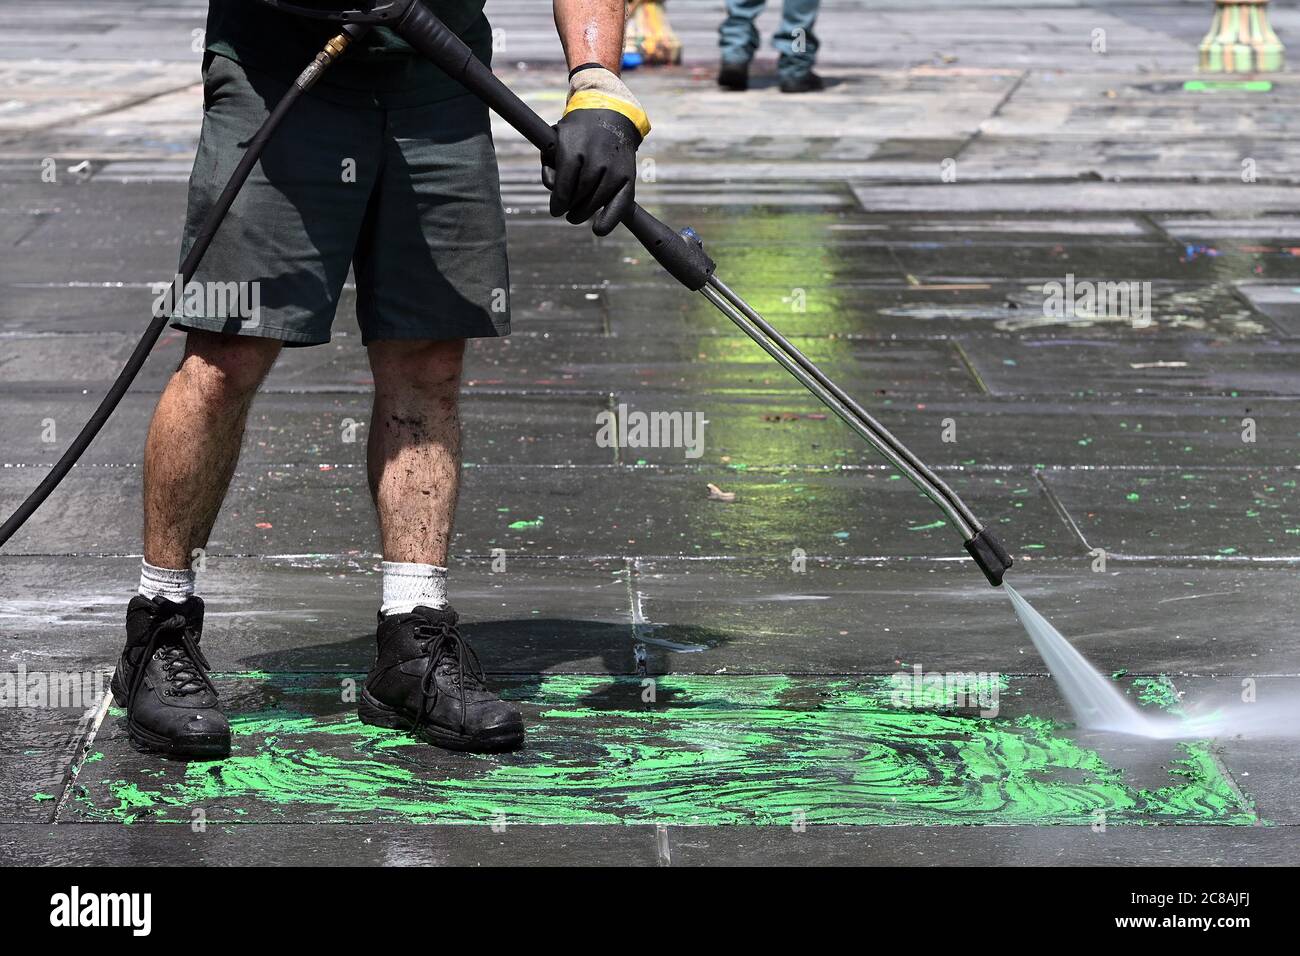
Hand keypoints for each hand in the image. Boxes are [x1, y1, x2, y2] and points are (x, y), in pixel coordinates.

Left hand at [541, 65, 649, 236]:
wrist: (612, 117)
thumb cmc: (579, 133)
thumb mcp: (557, 139)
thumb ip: (550, 163)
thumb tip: (553, 190)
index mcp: (573, 148)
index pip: (562, 186)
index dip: (558, 203)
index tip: (556, 210)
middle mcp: (596, 158)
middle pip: (578, 196)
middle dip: (570, 207)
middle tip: (567, 211)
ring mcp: (614, 169)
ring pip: (595, 201)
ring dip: (584, 212)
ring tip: (578, 213)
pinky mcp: (628, 177)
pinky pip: (619, 204)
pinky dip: (609, 219)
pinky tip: (598, 229)